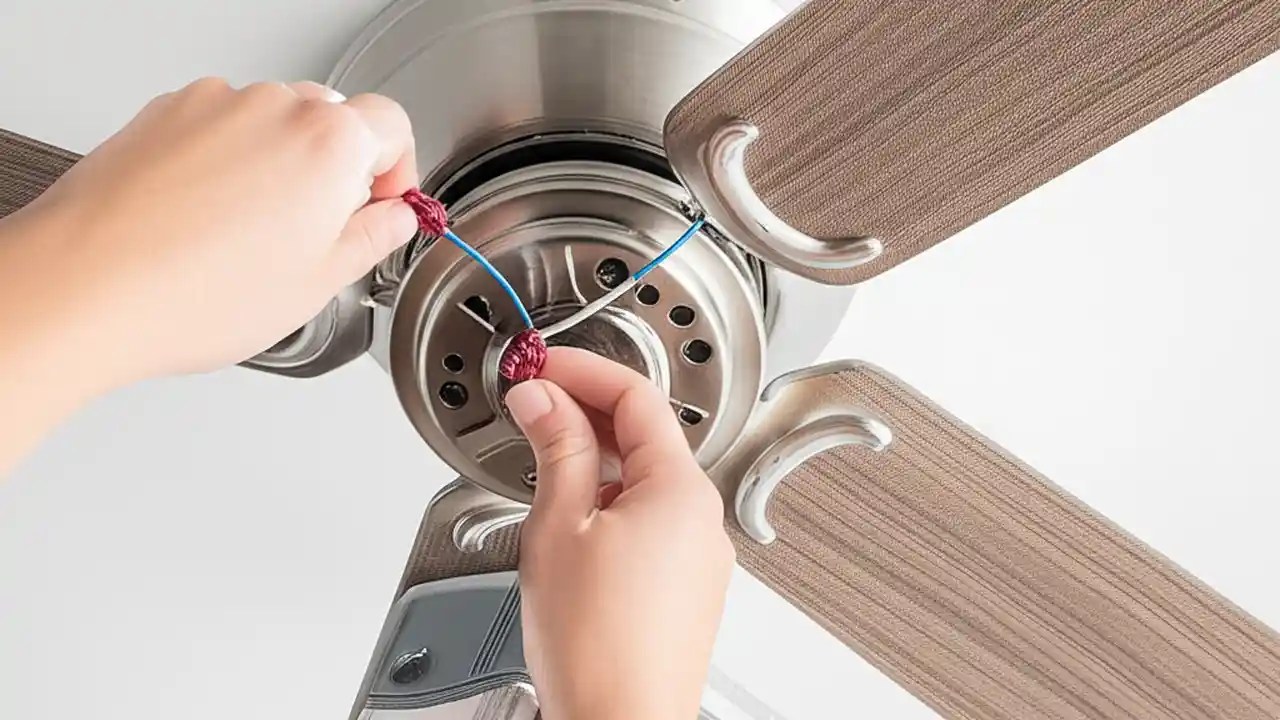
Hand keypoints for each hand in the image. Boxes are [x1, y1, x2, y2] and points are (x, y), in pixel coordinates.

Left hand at [6, 77, 417, 384]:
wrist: (86, 287)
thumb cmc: (194, 293)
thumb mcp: (318, 284)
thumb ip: (373, 239)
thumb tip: (394, 219)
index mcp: (330, 143)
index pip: (394, 127)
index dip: (399, 173)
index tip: (384, 207)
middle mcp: (275, 107)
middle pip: (334, 121)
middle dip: (338, 171)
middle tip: (321, 231)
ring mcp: (215, 104)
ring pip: (274, 123)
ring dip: (280, 166)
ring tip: (253, 236)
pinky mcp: (166, 113)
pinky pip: (219, 127)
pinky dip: (226, 162)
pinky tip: (209, 221)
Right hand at [507, 348, 734, 719]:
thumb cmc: (597, 646)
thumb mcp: (559, 527)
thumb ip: (554, 449)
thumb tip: (543, 398)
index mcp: (680, 489)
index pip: (636, 396)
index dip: (582, 370)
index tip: (541, 364)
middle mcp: (701, 517)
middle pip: (645, 434)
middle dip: (584, 412)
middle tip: (530, 405)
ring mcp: (698, 554)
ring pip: (645, 479)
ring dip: (594, 457)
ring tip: (540, 460)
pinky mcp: (686, 586)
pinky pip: (650, 520)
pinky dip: (610, 500)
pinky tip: (570, 516)